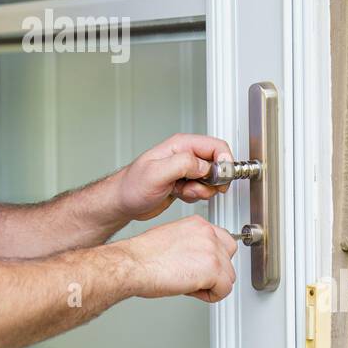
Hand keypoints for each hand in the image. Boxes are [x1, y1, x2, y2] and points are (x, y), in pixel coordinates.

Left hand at [115, 132, 235, 222]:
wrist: (123, 202)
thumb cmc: (132, 186)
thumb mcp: (156, 173)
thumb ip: (182, 164)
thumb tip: (205, 165)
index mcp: (181, 145)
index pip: (216, 146)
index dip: (224, 162)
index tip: (221, 177)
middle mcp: (185, 156)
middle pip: (218, 163)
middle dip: (213, 180)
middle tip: (198, 187)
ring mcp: (186, 170)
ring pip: (212, 179)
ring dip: (202, 190)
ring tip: (183, 190)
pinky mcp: (185, 183)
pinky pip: (203, 190)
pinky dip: (195, 196)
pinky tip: (180, 194)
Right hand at [123, 214, 238, 302]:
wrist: (133, 264)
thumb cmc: (143, 256)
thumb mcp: (171, 238)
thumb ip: (190, 244)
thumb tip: (197, 257)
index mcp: (198, 224)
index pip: (223, 241)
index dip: (213, 259)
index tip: (201, 267)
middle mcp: (207, 233)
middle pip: (229, 258)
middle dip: (215, 272)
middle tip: (194, 277)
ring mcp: (212, 250)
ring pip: (228, 276)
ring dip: (211, 285)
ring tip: (188, 283)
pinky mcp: (213, 269)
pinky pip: (224, 290)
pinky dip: (210, 296)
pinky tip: (191, 290)